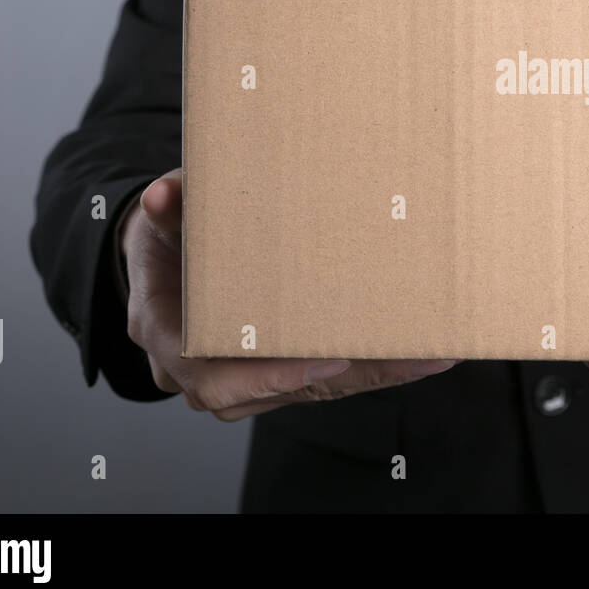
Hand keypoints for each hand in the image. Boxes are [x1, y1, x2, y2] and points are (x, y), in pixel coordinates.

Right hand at [120, 168, 459, 420]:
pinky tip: (419, 354)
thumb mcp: (161, 216)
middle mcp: (200, 369)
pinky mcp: (276, 372)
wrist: (161, 257)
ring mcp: (240, 376)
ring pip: (307, 392)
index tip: (317, 363)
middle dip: (342, 378)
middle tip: (401, 357)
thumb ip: (168, 207)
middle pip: (276, 393)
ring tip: (427, 356)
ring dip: (369, 376)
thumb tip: (162, 195)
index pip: (210, 377)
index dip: (264, 376)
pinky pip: (323, 381)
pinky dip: (368, 368)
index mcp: (166, 335)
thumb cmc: (166, 235)